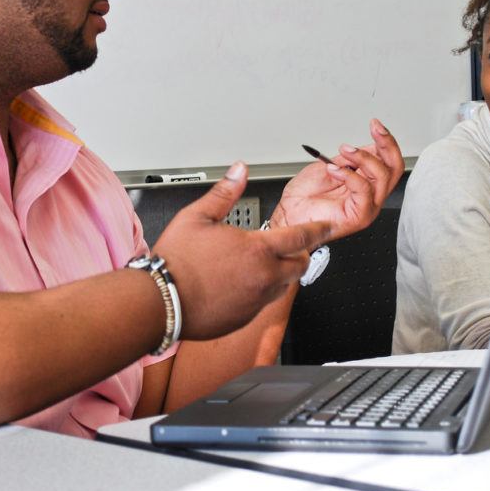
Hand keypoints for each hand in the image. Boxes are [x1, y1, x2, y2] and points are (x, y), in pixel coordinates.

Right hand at [153, 162, 330, 340]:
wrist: (161, 302)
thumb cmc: (176, 262)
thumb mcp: (198, 216)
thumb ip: (225, 193)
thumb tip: (239, 171)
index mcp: (257, 250)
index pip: (301, 237)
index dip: (319, 230)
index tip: (328, 227)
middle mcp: (263, 277)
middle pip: (300, 265)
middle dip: (302, 254)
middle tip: (295, 247)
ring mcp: (256, 301)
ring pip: (284, 286)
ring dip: (282, 273)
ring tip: (267, 264)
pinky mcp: (244, 318)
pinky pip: (264, 304)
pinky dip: (262, 292)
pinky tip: (245, 284)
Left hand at [269, 118, 402, 240]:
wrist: (289, 214)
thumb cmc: (304, 197)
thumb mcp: (330, 166)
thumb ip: (349, 159)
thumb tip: (366, 145)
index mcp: (366, 182)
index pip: (388, 161)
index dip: (385, 140)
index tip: (375, 124)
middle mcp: (371, 194)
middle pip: (394, 168)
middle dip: (387, 144)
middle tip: (375, 130)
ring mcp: (367, 205)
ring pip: (382, 176)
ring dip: (363, 157)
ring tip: (344, 151)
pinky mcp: (360, 215)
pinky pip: (364, 190)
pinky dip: (348, 175)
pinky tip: (334, 170)